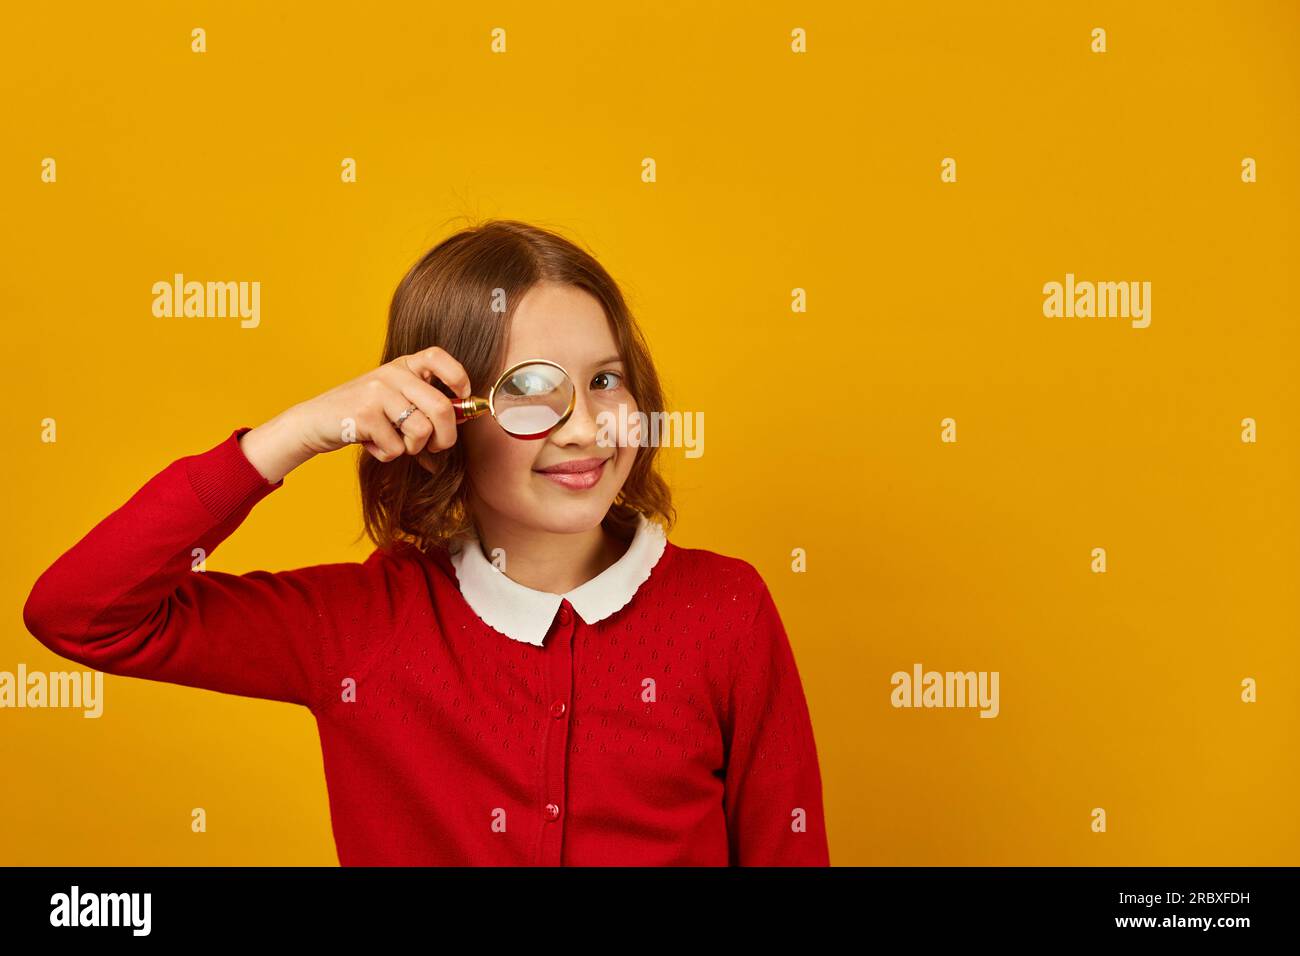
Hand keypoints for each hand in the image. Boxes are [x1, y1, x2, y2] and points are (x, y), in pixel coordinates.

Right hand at [239, 346, 472, 481]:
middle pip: (442, 407)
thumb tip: (464, 424)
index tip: (462, 399)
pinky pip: (397, 447)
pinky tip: (373, 444)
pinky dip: (388, 454)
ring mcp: (377, 392)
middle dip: (446, 437)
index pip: (438, 357)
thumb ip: (426, 408)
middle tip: (436, 447)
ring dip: (414, 449)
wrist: (315, 421)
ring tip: (397, 444)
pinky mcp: (365, 414)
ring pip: (422, 431)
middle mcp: (392, 374)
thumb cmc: (364, 415)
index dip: (458, 377)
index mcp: (403, 366)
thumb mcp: (395, 403)